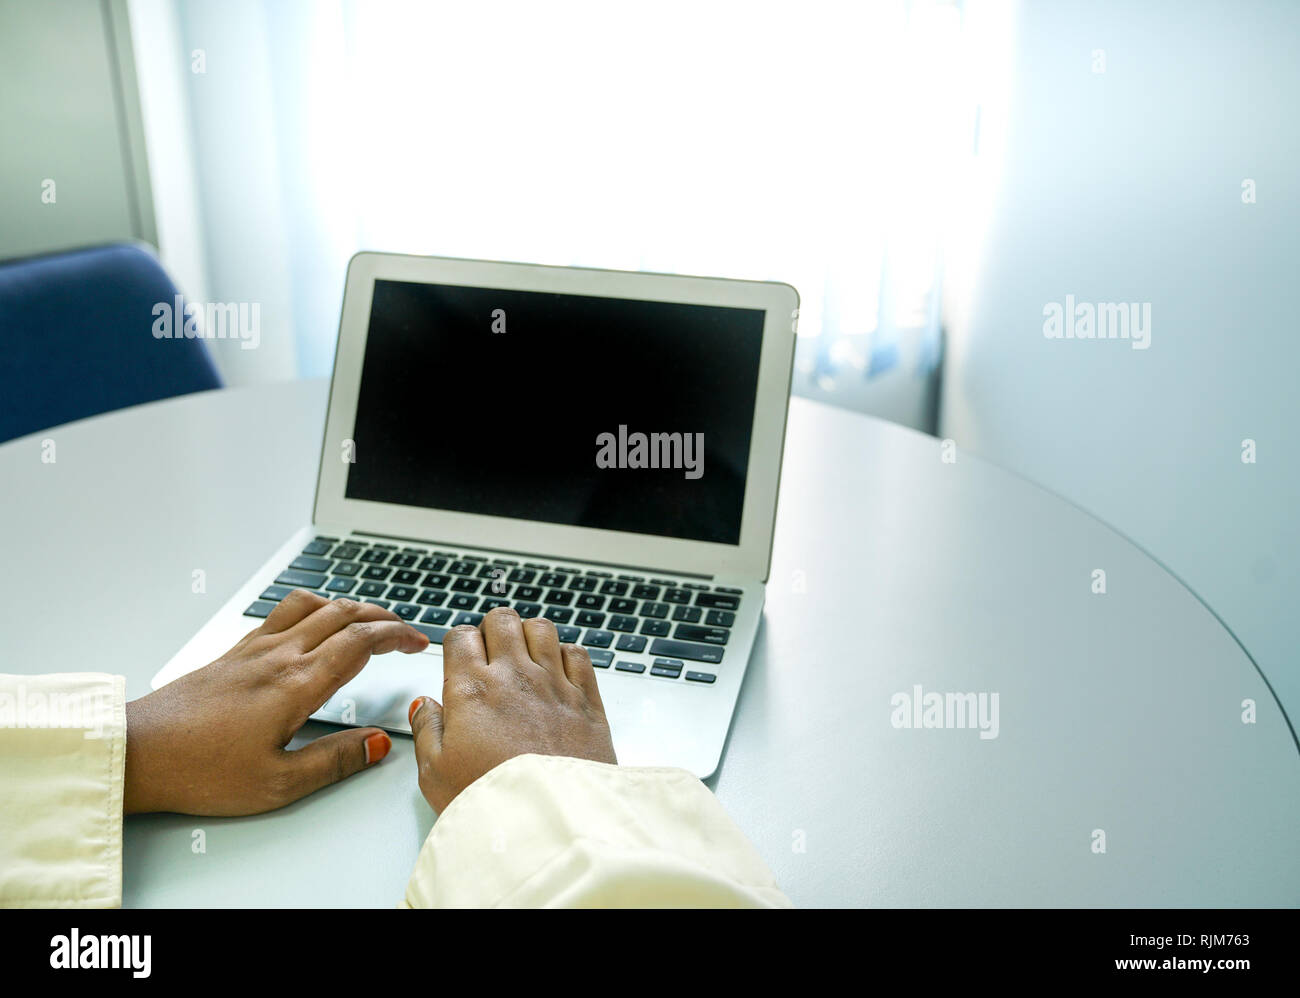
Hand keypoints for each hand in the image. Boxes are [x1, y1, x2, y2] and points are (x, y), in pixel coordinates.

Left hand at [124, 590, 428, 814]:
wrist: (136, 752)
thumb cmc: (199, 770)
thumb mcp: (277, 783)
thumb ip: (335, 761)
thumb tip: (377, 743)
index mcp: (295, 684)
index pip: (360, 642)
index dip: (396, 636)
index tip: (417, 643)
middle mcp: (277, 656)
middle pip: (342, 614)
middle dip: (382, 616)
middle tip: (404, 632)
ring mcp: (253, 649)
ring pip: (313, 605)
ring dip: (349, 605)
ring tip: (367, 618)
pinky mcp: (233, 653)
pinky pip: (283, 613)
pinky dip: (313, 607)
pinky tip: (312, 622)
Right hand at [409, 606, 616, 811]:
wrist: (551, 824)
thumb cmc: (494, 803)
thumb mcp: (436, 774)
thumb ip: (427, 731)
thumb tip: (425, 706)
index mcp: (473, 690)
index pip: (461, 636)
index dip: (458, 644)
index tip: (461, 660)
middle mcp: (515, 678)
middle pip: (502, 619)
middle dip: (493, 630)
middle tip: (492, 655)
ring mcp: (555, 684)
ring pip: (542, 628)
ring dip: (530, 636)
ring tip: (525, 660)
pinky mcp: (587, 699)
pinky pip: (577, 654)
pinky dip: (566, 656)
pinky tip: (557, 675)